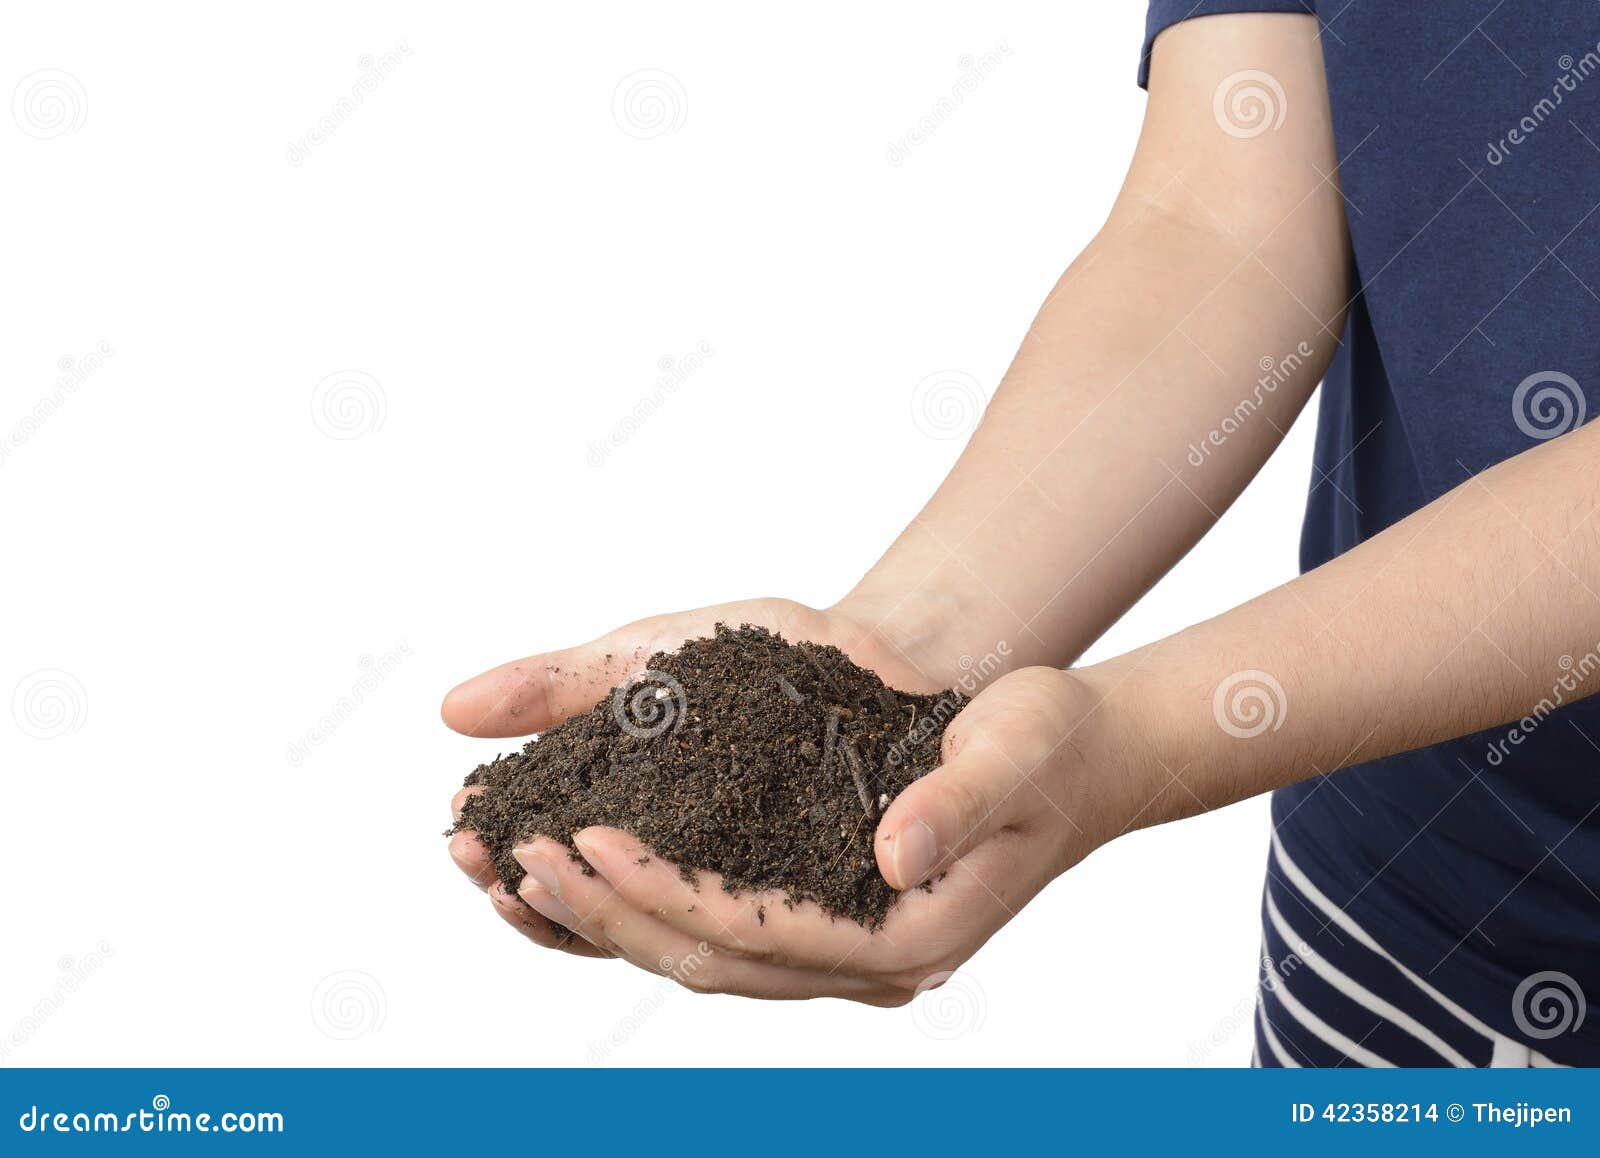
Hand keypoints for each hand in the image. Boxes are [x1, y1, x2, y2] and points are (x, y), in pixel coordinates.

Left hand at [452, 625, 1152, 1001]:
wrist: (1079, 756)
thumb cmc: (1052, 741)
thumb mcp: (1018, 747)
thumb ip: (961, 799)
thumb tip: (895, 851)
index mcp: (913, 936)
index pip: (760, 934)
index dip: (665, 893)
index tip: (587, 838)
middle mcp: (871, 961)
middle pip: (713, 961)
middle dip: (609, 913)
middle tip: (521, 854)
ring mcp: (847, 948)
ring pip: (706, 956)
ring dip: (612, 917)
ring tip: (526, 865)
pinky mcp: (826, 915)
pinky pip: (722, 928)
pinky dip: (650, 903)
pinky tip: (592, 865)